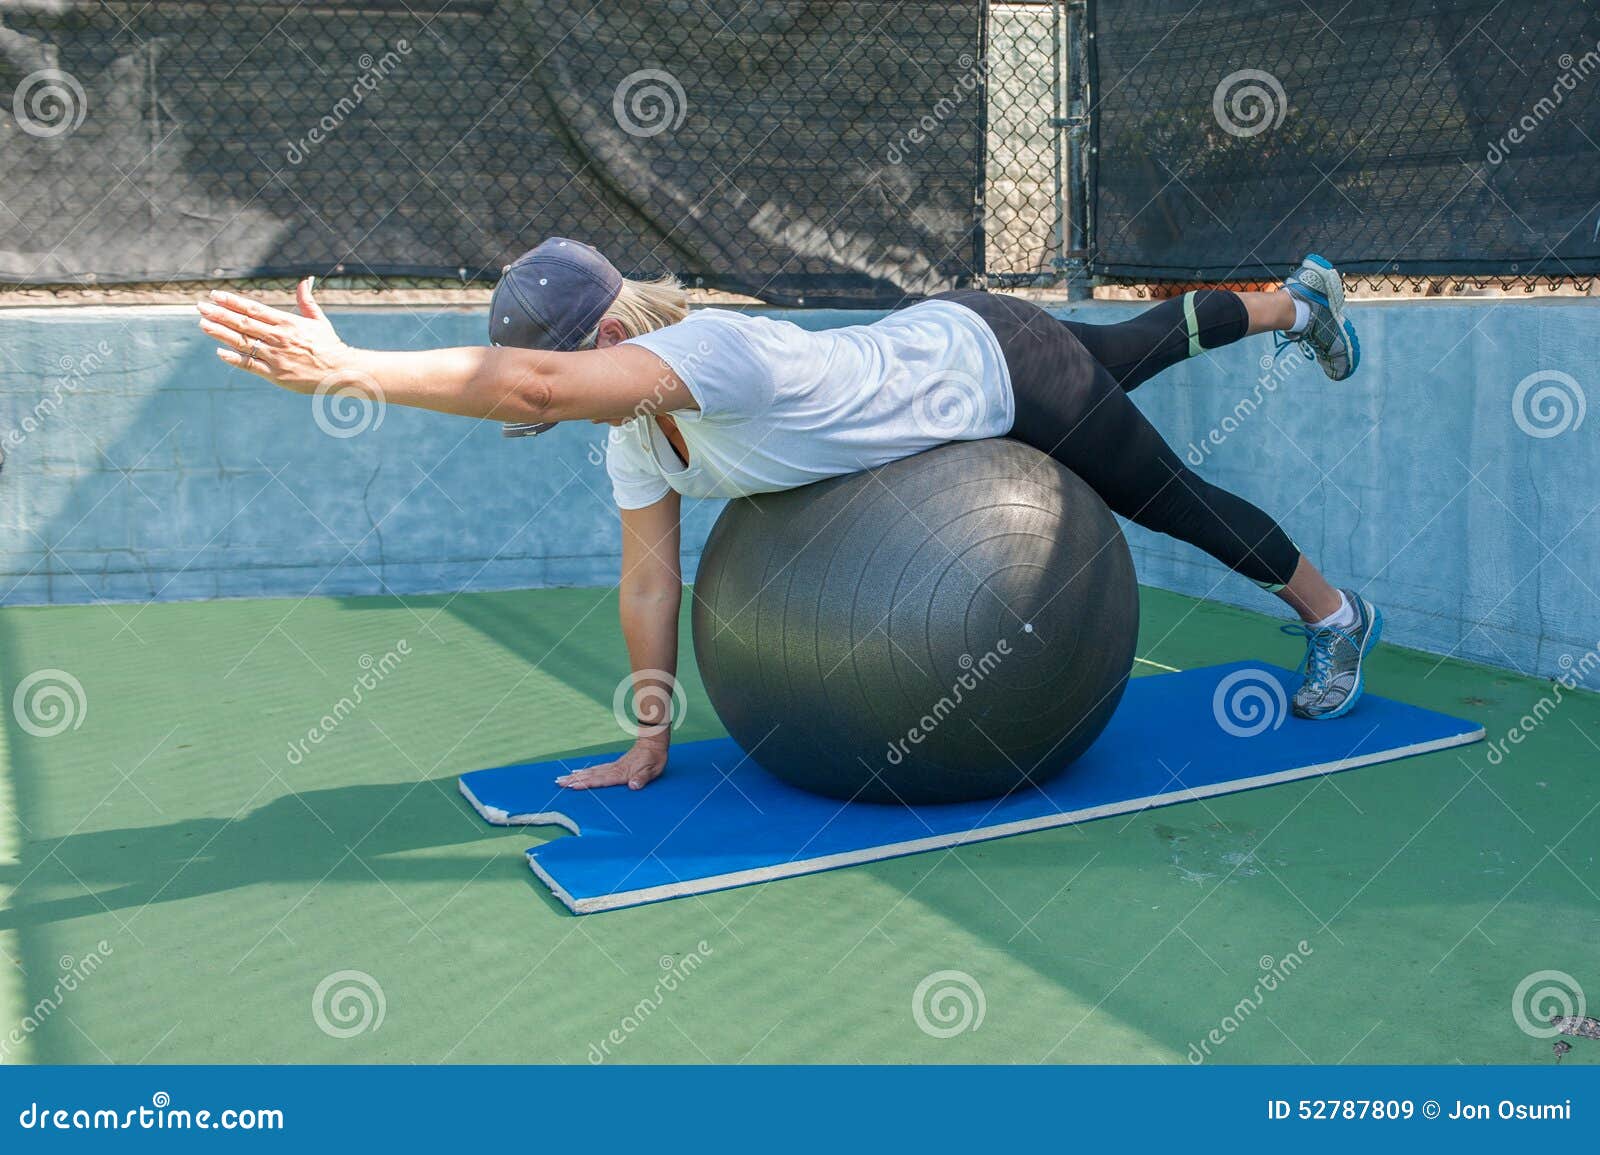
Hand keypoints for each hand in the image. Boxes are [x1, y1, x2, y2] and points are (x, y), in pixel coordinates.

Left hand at [196, 278, 354, 392]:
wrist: (342, 372)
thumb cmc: (330, 346)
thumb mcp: (319, 321)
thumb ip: (307, 301)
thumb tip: (305, 280)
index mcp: (288, 323)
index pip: (254, 309)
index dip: (232, 301)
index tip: (215, 295)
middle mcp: (279, 338)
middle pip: (243, 323)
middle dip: (219, 314)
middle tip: (200, 306)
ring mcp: (276, 357)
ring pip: (242, 342)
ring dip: (220, 332)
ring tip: (203, 324)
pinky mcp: (276, 375)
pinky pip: (250, 365)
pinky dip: (234, 358)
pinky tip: (220, 351)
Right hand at [555, 740, 668, 790]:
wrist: (653, 740)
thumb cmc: (655, 757)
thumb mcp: (653, 769)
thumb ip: (642, 778)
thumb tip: (633, 786)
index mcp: (622, 773)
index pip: (601, 780)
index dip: (587, 784)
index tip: (573, 786)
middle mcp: (614, 769)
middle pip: (591, 775)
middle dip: (574, 780)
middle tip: (559, 782)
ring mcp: (613, 766)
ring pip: (591, 772)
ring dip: (576, 776)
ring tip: (562, 779)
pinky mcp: (614, 765)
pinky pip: (596, 769)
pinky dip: (585, 772)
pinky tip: (578, 773)